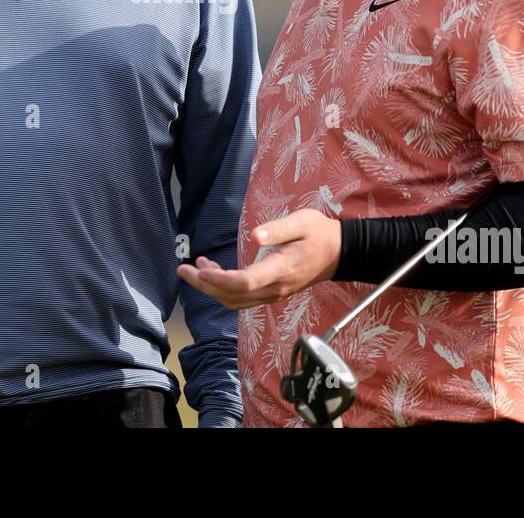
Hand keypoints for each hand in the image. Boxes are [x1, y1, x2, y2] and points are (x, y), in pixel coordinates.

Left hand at [177, 209, 341, 309]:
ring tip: (195, 267)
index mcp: (281, 269)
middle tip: (183, 269)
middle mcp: (275, 287)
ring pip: (236, 301)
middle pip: (234, 295)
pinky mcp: (272, 292)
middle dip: (205, 285)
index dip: (219, 279)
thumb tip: (254, 236)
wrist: (339, 253)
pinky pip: (243, 298)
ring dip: (212, 288)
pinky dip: (223, 289)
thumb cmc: (320, 233)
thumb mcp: (302, 222)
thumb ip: (278, 230)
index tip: (199, 268)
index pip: (245, 282)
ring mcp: (274, 293)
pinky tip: (214, 270)